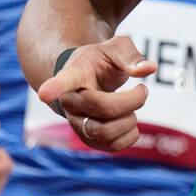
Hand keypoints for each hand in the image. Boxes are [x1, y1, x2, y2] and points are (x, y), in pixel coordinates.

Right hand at [35, 36, 155, 152]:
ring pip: (105, 132)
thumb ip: (131, 57)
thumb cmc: (102, 61)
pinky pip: (111, 147)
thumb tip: (149, 69)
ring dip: (130, 120)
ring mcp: (76, 123)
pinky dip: (130, 136)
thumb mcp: (117, 48)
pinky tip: (130, 121)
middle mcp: (70, 102)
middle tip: (142, 89)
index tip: (45, 94)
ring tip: (132, 107)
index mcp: (74, 74)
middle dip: (132, 100)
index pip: (64, 81)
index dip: (55, 88)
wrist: (88, 79)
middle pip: (102, 109)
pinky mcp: (88, 139)